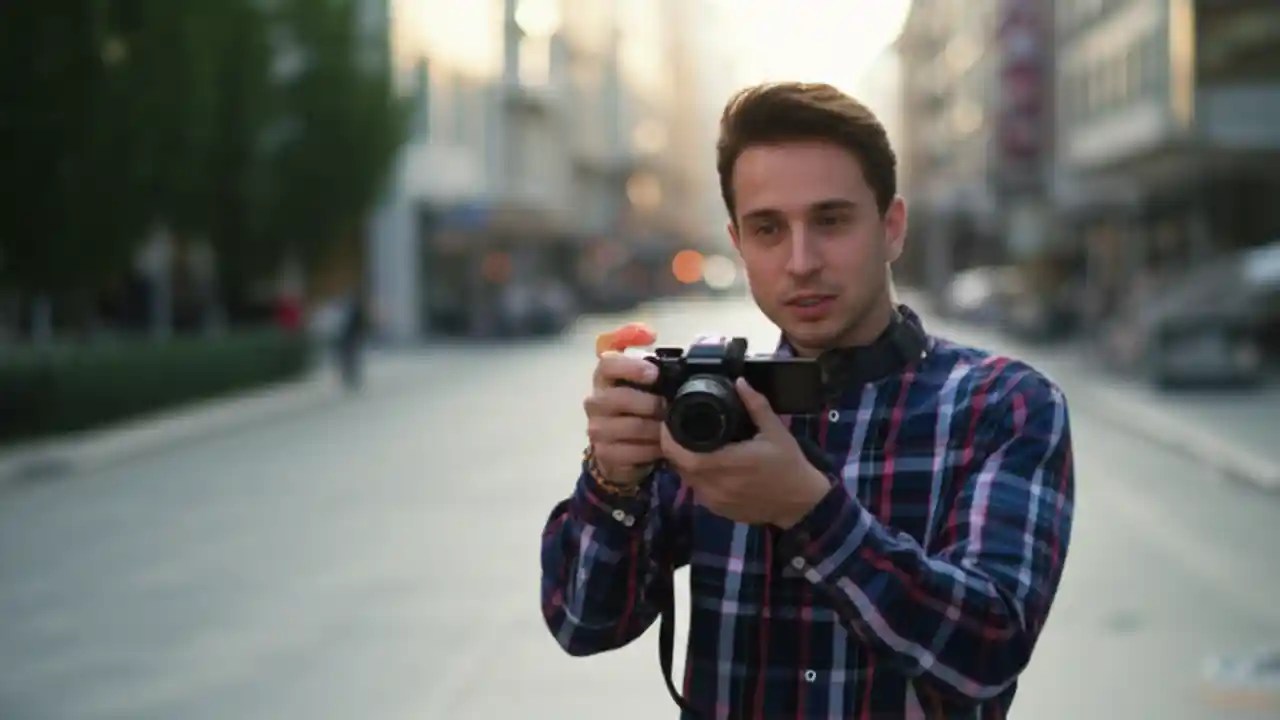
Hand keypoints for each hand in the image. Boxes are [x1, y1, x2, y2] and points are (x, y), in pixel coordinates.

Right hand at [584, 350, 665, 486]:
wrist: (622, 447)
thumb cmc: (638, 407)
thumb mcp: (643, 381)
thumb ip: (645, 358)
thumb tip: (648, 333)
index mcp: (605, 377)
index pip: (608, 364)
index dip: (632, 367)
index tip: (654, 373)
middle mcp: (596, 401)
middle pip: (621, 397)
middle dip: (652, 404)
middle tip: (669, 408)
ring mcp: (597, 428)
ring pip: (632, 426)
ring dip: (657, 429)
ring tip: (670, 429)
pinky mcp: (604, 453)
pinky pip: (633, 451)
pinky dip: (652, 449)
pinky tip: (660, 447)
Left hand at [660, 378, 831, 527]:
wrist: (801, 502)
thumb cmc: (789, 464)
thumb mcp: (775, 431)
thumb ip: (756, 405)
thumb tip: (739, 381)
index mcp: (727, 464)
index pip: (682, 455)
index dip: (669, 438)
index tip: (669, 420)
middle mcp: (716, 485)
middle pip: (679, 466)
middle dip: (674, 447)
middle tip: (678, 428)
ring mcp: (715, 501)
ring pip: (686, 479)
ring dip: (685, 462)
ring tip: (691, 443)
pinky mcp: (718, 510)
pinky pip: (698, 490)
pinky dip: (697, 476)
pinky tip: (706, 464)